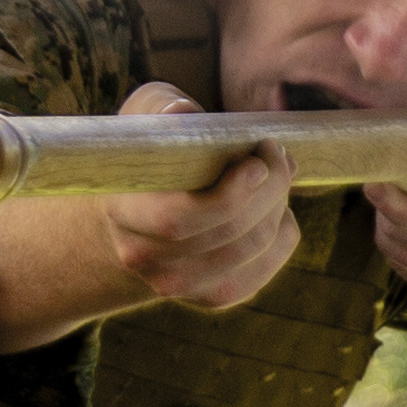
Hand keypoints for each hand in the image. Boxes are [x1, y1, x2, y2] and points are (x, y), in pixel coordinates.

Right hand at [0, 82, 300, 351]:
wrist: (125, 222)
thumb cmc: (141, 158)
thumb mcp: (140, 123)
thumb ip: (158, 109)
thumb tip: (182, 111)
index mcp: (122, 213)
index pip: (178, 220)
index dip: (228, 196)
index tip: (256, 162)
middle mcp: (145, 258)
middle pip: (230, 231)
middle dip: (269, 188)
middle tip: (274, 152)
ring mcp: (179, 285)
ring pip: (254, 247)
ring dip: (279, 205)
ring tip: (275, 173)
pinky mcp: (211, 296)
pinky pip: (266, 266)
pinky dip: (284, 234)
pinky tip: (276, 209)